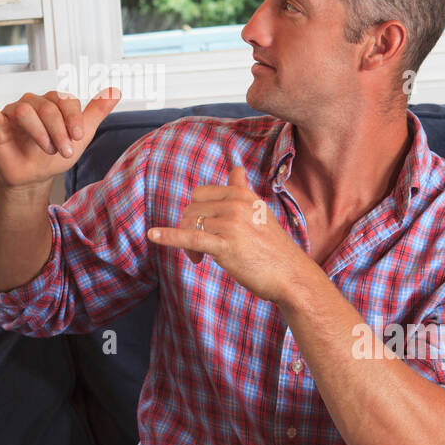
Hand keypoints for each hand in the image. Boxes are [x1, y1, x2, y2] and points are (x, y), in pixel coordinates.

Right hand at [0, 87, 120, 188]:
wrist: (35, 177)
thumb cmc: (56, 153)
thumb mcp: (81, 136)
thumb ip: (96, 112)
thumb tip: (115, 90)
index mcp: (53, 102)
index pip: (65, 101)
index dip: (73, 119)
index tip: (77, 138)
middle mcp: (34, 103)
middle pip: (47, 107)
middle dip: (58, 131)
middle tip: (63, 151)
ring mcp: (14, 113)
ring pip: (26, 111)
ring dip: (39, 133)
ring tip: (46, 150)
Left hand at [146, 159, 312, 305]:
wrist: (291, 275)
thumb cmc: (273, 247)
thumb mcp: (260, 211)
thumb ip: (242, 190)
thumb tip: (236, 168)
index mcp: (243, 194)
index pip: (200, 194)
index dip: (196, 212)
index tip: (205, 230)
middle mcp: (236, 204)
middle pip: (191, 209)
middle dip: (189, 228)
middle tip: (200, 251)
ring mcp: (231, 224)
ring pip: (189, 225)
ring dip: (188, 245)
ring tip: (199, 259)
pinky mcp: (225, 246)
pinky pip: (189, 238)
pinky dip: (168, 236)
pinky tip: (153, 236)